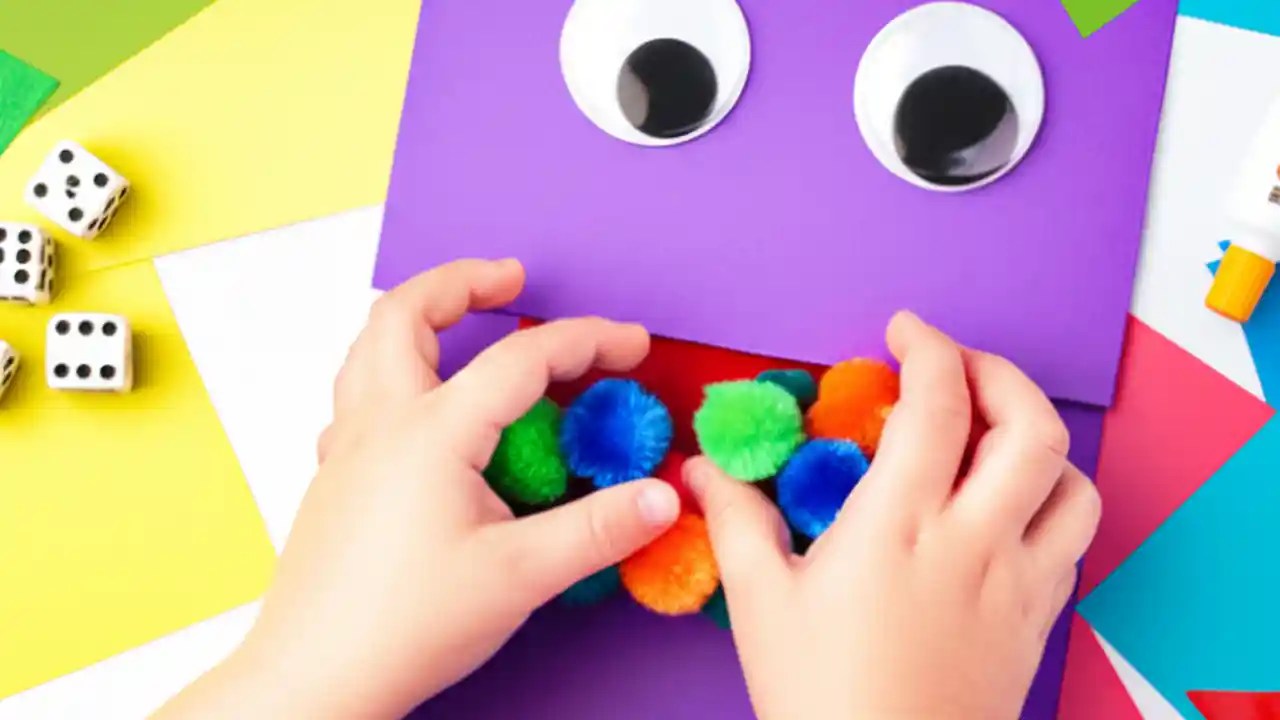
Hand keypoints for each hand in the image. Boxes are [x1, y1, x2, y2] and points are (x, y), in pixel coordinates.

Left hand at [154, 259, 680, 719]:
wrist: (315, 678)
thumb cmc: (405, 627)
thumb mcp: (518, 577)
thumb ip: (597, 529)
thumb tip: (661, 496)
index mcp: (431, 433)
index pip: (521, 358)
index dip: (585, 339)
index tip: (631, 343)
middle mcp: (381, 424)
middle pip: (406, 314)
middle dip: (461, 281)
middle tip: (511, 279)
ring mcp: (348, 448)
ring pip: (368, 347)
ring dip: (418, 317)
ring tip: (461, 320)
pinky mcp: (335, 478)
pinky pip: (354, 395)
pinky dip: (389, 370)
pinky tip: (416, 406)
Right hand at [687, 312, 1099, 719]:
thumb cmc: (821, 695)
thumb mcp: (762, 602)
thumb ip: (737, 519)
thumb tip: (704, 469)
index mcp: (900, 523)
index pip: (939, 402)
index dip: (929, 345)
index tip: (904, 330)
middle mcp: (975, 540)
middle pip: (1031, 426)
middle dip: (999, 372)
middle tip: (955, 366)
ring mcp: (1019, 581)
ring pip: (1072, 481)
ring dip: (1036, 439)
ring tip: (990, 435)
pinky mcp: (1037, 619)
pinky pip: (1072, 539)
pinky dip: (1049, 499)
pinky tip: (1004, 509)